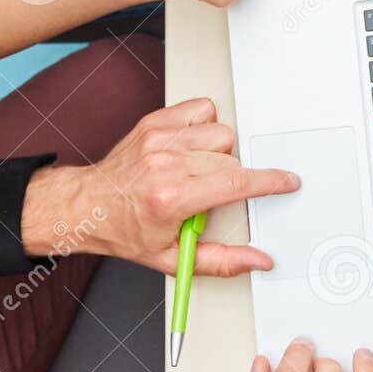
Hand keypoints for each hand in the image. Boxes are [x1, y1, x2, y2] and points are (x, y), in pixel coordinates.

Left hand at [21, 98, 299, 275]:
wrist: (86, 206)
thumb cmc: (126, 230)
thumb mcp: (172, 258)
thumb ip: (223, 262)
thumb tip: (257, 260)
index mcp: (172, 198)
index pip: (236, 182)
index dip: (270, 181)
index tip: (286, 181)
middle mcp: (165, 163)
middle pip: (231, 158)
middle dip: (231, 177)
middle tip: (208, 192)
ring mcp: (159, 138)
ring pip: (221, 132)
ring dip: (218, 151)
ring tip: (198, 168)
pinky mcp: (154, 122)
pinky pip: (202, 109)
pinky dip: (205, 125)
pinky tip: (192, 145)